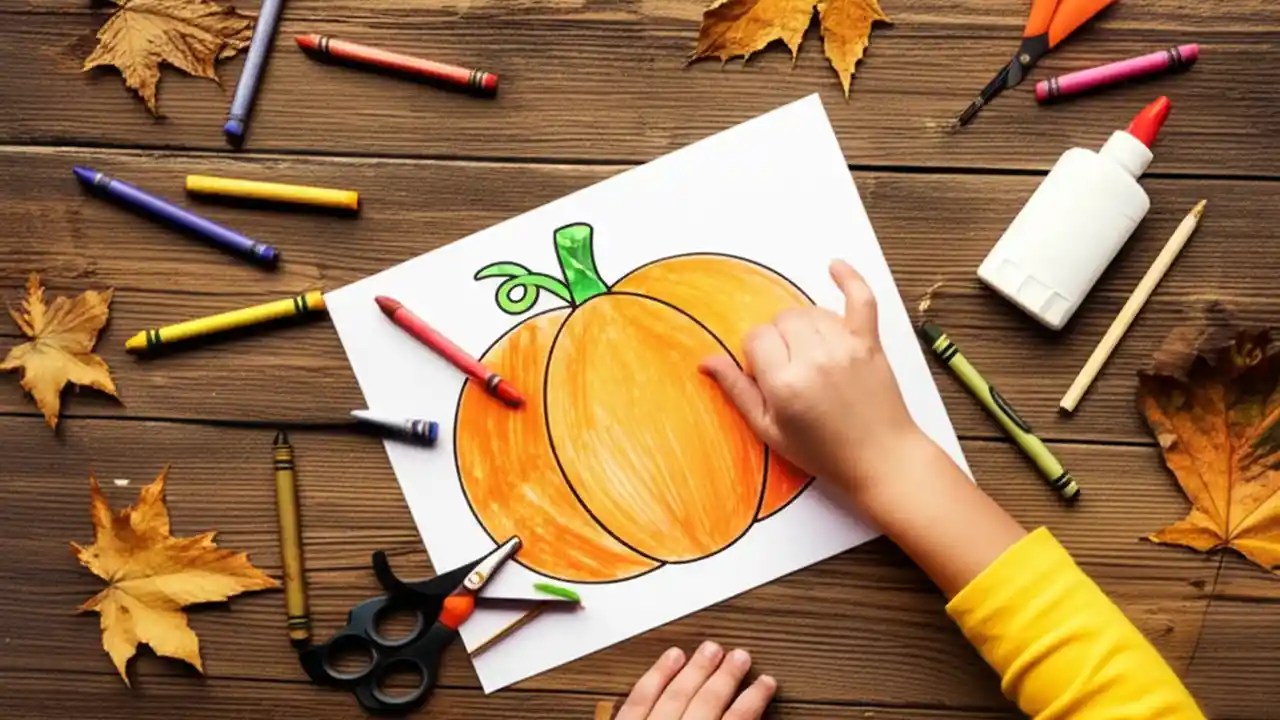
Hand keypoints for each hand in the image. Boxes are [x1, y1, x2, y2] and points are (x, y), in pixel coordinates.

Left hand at [615, 643, 775, 719]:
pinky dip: (656, 676)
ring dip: (696, 669)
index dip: (754, 700)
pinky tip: (670, 657)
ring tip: (711, 648)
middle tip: (741, 655)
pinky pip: (639, 699)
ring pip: (675, 695)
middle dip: (727, 676)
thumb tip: (748, 716)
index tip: (766, 683)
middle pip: (708, 703)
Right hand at [700, 260, 924, 494]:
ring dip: (804, 325)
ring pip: (810, 311)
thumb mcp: (769, 430)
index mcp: (785, 382)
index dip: (756, 354)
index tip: (767, 375)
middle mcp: (814, 358)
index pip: (755, 338)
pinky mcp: (870, 342)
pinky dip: (849, 279)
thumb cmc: (823, 451)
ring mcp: (845, 346)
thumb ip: (737, 390)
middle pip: (781, 320)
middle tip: (789, 368)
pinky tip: (834, 266)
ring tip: (810, 353)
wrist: (880, 459)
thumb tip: (705, 360)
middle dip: (778, 339)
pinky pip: (861, 298)